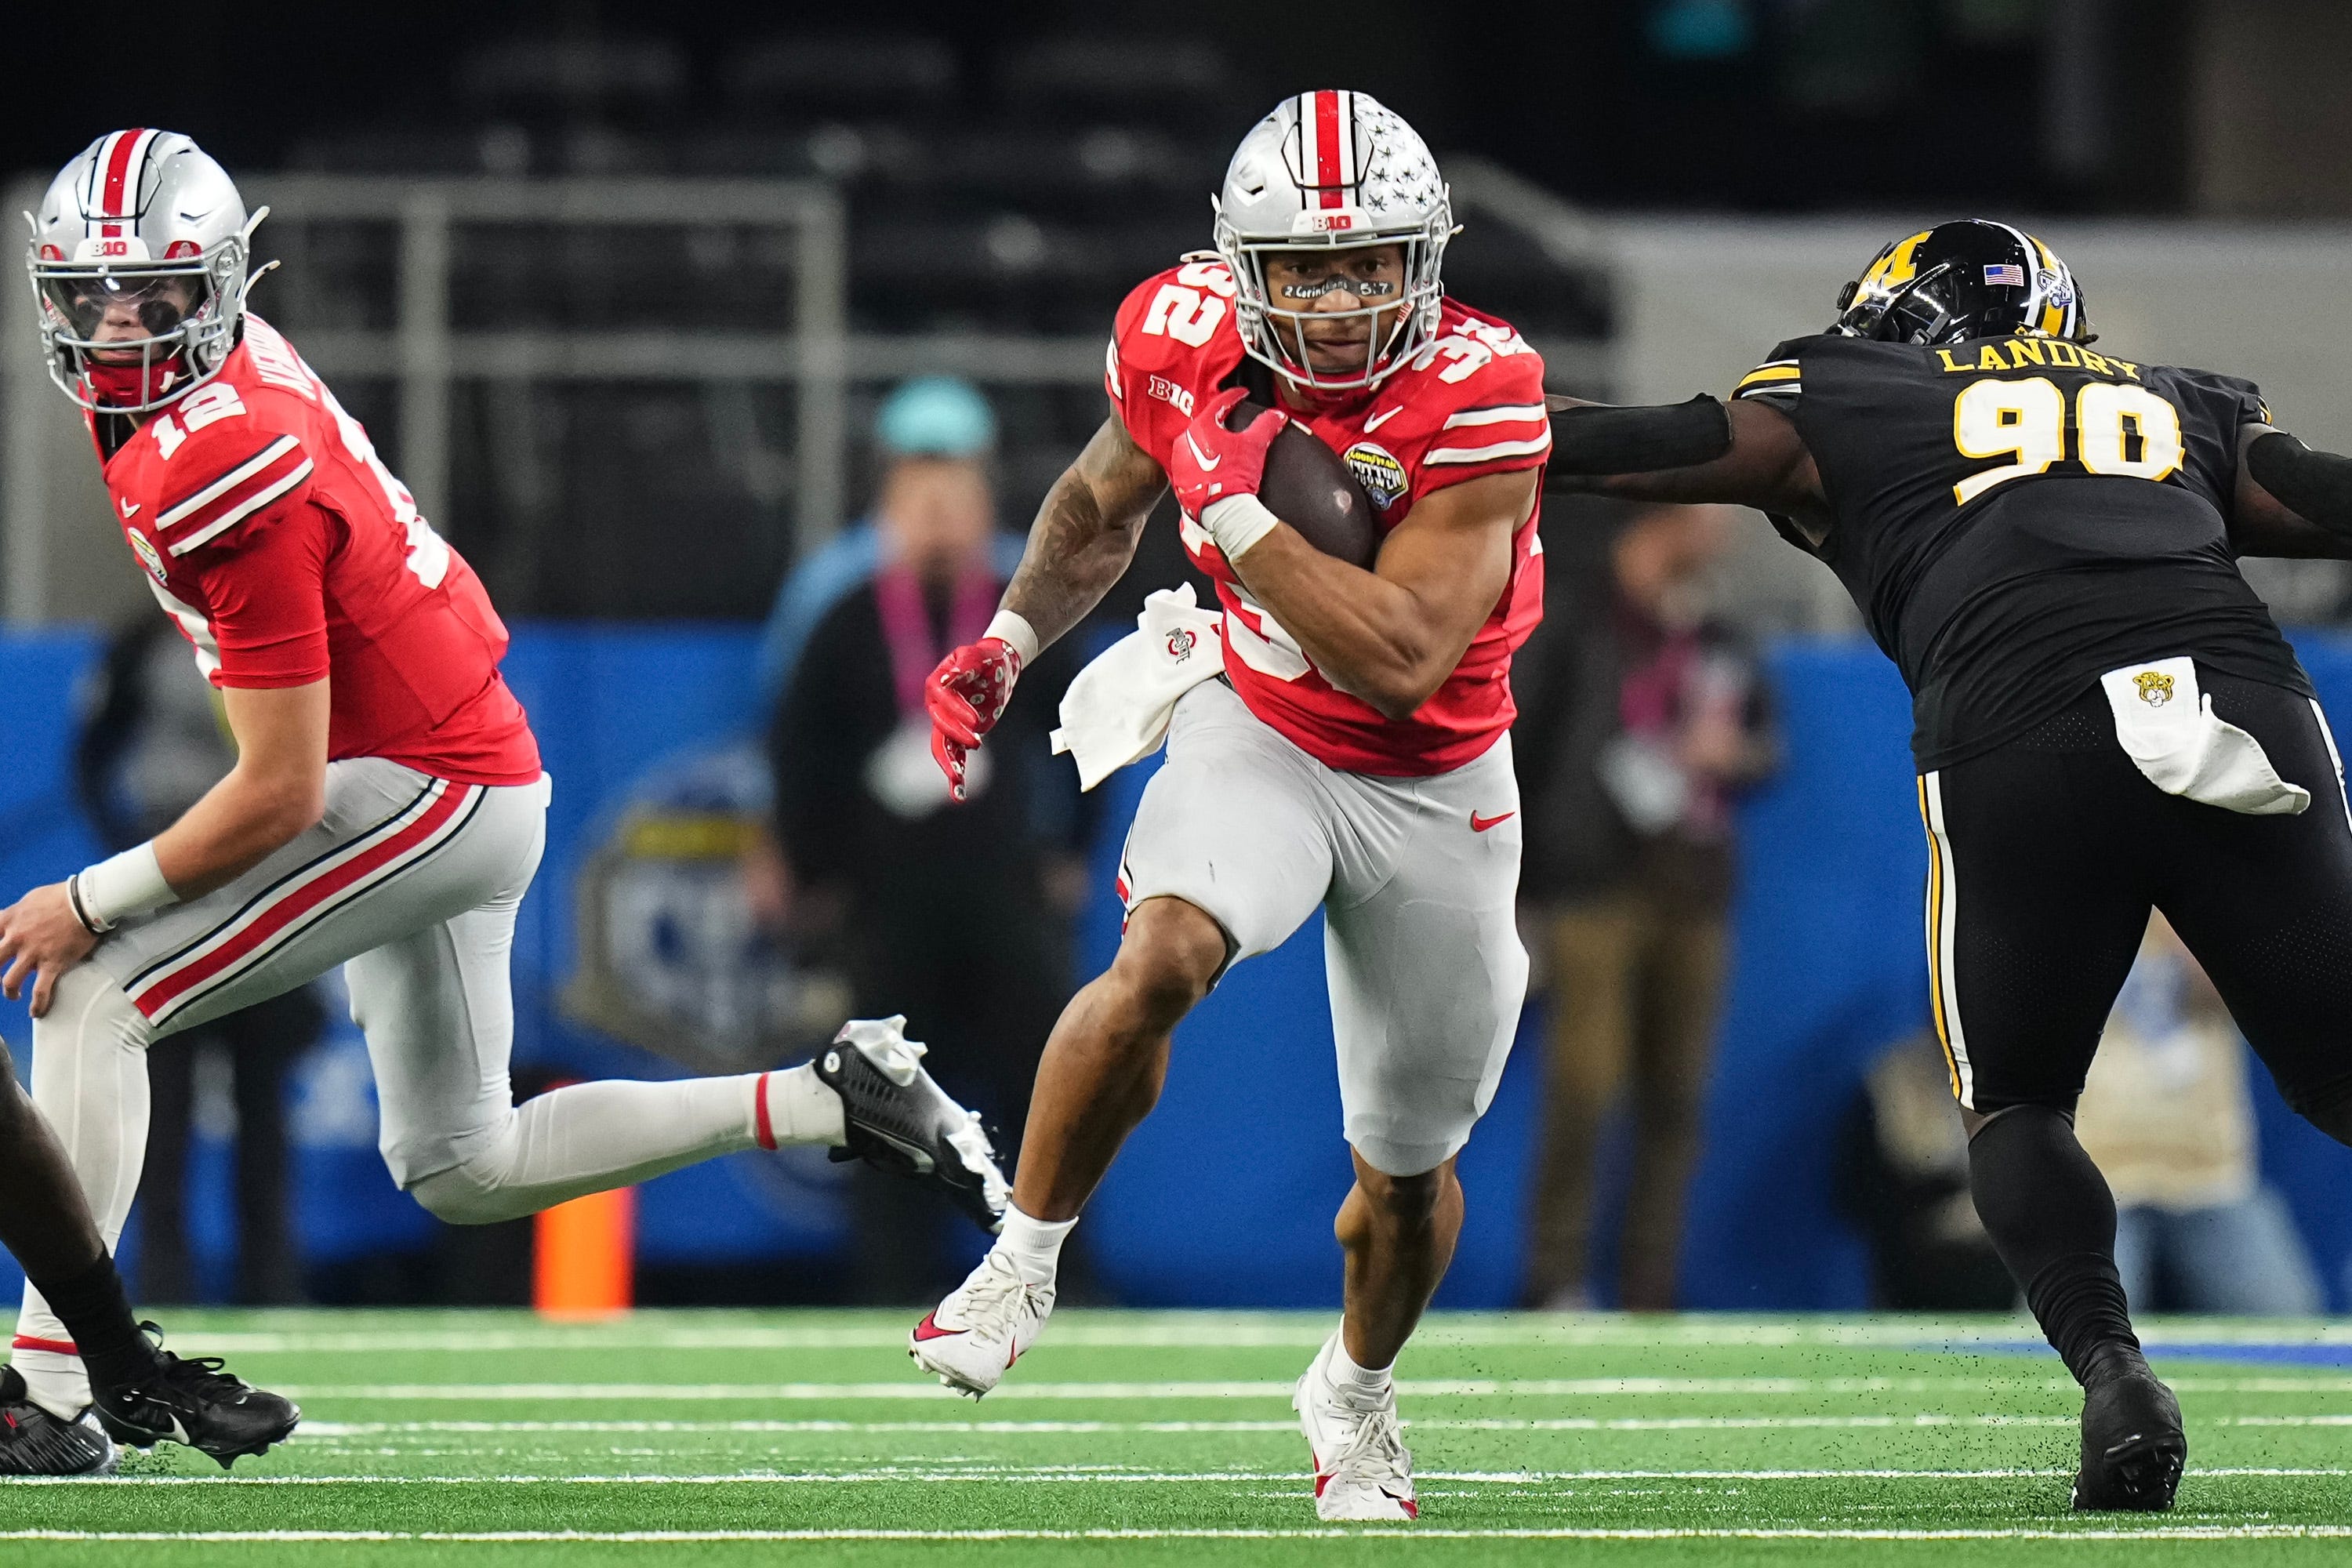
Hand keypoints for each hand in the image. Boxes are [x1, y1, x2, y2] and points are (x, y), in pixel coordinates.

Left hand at [0, 883, 99, 1016]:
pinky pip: (41, 991)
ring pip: (9, 981)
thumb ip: (16, 913)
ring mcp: (33, 954)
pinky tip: (36, 1012)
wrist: (85, 901)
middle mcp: (16, 939)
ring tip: (13, 995)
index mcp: (9, 921)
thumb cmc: (61, 896)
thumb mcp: (30, 899)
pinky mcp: (52, 964)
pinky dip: (37, 1005)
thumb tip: (14, 920)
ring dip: (9, 991)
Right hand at [926, 637, 1023, 802]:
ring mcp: (947, 722)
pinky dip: (957, 774)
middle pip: (940, 727)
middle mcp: (936, 706)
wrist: (996, 666)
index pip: (942, 701)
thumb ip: (964, 666)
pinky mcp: (960, 734)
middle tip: (976, 743)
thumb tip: (946, 679)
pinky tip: (959, 793)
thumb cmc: (986, 657)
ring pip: (943, 748)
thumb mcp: (977, 655)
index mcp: (937, 685)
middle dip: (956, 737)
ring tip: (957, 785)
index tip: (977, 720)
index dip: (956, 711)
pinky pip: (955, 756)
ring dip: (949, 766)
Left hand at [1168, 387, 1287, 520]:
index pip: (1219, 404)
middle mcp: (1185, 443)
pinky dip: (1201, 464)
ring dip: (1208, 445)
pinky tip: (1214, 469)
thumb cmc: (1234, 478)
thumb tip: (1277, 416)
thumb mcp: (1255, 446)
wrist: (1222, 512)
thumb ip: (1266, 426)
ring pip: (1196, 446)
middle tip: (1231, 424)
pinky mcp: (1179, 482)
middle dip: (1219, 423)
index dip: (1234, 397)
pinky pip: (1190, 466)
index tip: (1241, 395)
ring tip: (1223, 450)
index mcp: (1200, 427)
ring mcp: (1180, 463)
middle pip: (1205, 425)